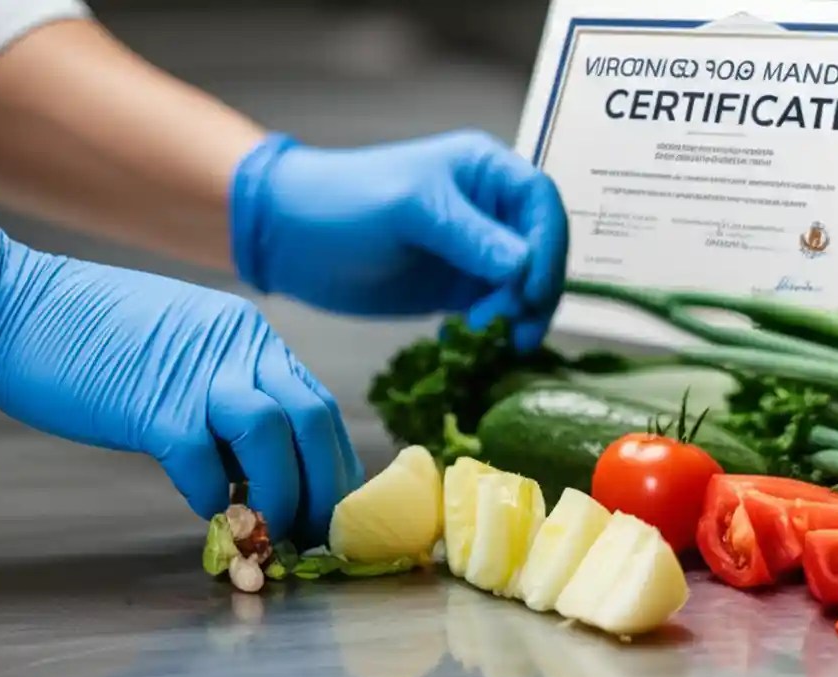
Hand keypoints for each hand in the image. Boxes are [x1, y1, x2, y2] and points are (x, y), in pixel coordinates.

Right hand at [0, 204, 361, 544]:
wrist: (12, 306)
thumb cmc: (88, 334)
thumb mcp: (182, 349)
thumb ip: (225, 394)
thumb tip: (254, 462)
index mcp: (247, 335)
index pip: (318, 403)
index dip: (332, 462)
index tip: (328, 504)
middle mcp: (237, 347)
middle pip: (314, 421)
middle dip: (322, 487)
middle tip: (309, 531)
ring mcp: (198, 374)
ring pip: (276, 439)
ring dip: (281, 496)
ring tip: (265, 529)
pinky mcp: (154, 407)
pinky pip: (205, 466)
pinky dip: (210, 499)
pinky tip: (203, 510)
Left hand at [230, 129, 568, 351]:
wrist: (289, 237)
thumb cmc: (345, 201)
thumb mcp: (410, 210)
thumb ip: (469, 236)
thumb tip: (524, 267)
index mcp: (486, 170)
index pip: (542, 204)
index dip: (548, 247)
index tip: (528, 289)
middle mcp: (489, 208)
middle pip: (543, 249)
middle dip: (536, 289)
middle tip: (514, 326)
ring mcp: (476, 251)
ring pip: (524, 285)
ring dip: (519, 315)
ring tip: (496, 341)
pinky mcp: (458, 288)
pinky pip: (496, 311)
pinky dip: (494, 330)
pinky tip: (471, 344)